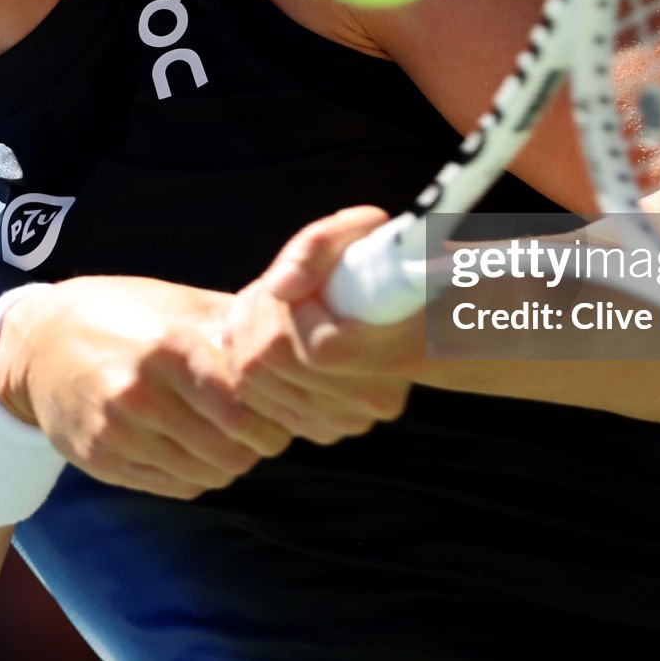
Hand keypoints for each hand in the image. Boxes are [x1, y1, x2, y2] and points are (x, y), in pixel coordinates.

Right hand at [0, 277, 292, 500]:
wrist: (37, 344)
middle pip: (232, 449)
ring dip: (230, 461)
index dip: (273, 414)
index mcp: (169, 347)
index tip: (280, 407)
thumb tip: (298, 333)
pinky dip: (198, 473)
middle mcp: (141, 392)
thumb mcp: (178, 303)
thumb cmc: (122, 315)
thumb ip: (235, 323)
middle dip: (258, 443)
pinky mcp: (100, 460)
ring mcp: (116, 431)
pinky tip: (194, 447)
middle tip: (262, 428)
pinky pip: (175, 487)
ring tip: (229, 436)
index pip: (244, 406)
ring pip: (207, 473)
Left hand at [216, 207, 420, 444]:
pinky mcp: (324, 430)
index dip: (286, 311)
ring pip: (255, 387)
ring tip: (264, 309)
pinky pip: (258, 405)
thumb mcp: (361, 230)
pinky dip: (247, 368)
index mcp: (394, 351)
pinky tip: (265, 338)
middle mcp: (372, 399)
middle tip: (265, 290)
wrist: (415, 315)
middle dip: (253, 319)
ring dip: (244, 339)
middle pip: (272, 366)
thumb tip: (280, 288)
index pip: (315, 349)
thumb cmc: (386, 263)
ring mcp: (347, 421)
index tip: (294, 284)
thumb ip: (316, 247)